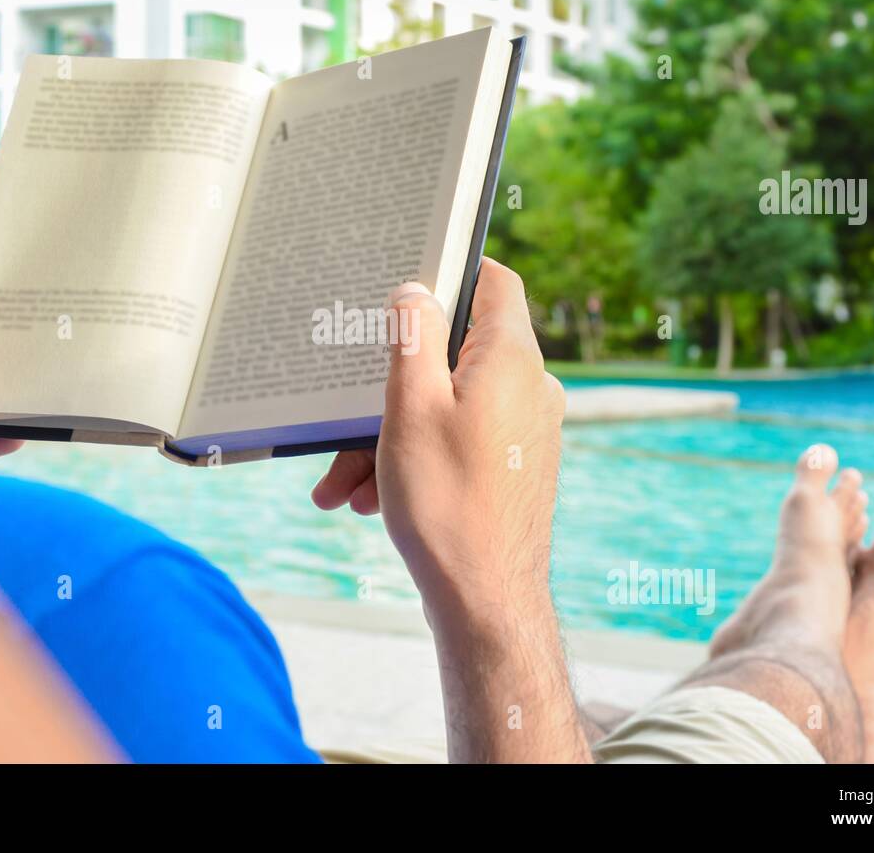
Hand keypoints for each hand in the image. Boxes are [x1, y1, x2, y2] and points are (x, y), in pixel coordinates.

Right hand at [312, 257, 565, 627]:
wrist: (486, 601)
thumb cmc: (448, 504)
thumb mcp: (411, 407)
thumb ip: (413, 337)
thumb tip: (416, 290)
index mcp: (512, 360)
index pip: (495, 283)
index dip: (452, 272)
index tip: (409, 280)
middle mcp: (529, 389)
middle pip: (452, 358)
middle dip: (391, 388)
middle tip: (347, 420)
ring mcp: (524, 430)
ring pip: (446, 407)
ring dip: (389, 436)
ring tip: (344, 483)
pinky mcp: (513, 465)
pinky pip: (456, 443)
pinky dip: (413, 460)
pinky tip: (369, 498)